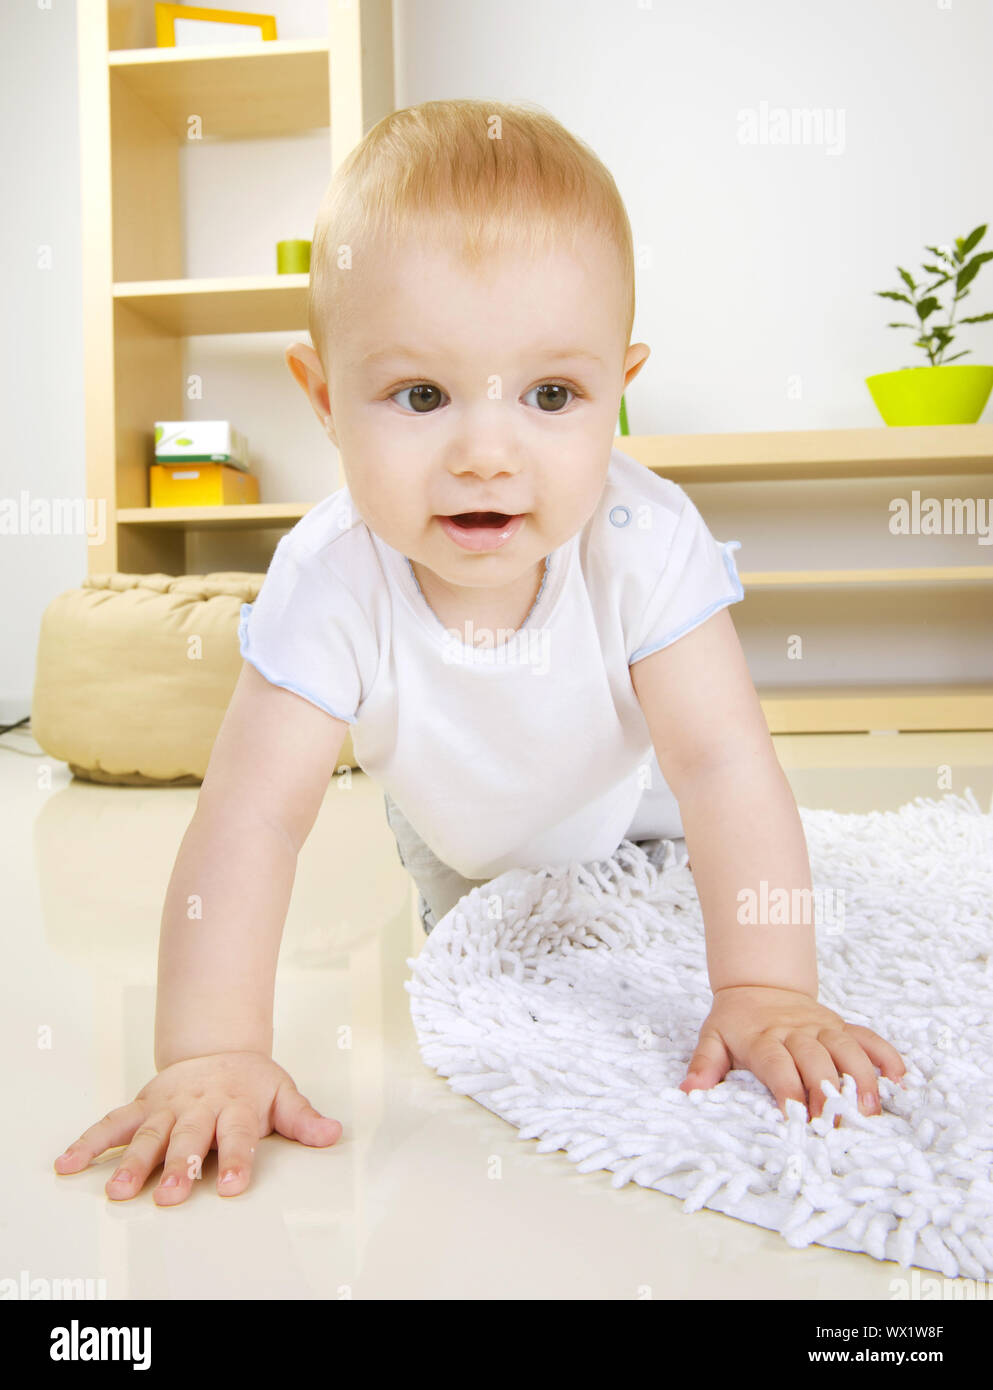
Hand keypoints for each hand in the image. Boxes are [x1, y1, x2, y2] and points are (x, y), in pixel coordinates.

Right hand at [53, 1051, 341, 1204]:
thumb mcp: (282, 1094)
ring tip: (118, 1190)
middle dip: (178, 1167)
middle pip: (187, 1138)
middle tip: (170, 1195)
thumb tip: (332, 1133)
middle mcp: (198, 1106)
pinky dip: (88, 1142)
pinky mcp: (142, 1106)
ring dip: (132, 1162)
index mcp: (235, 1105)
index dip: (236, 1159)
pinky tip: (68, 1163)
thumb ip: (303, 1118)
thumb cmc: (251, 1083)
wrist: (219, 1048)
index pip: (237, 1135)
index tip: (232, 1186)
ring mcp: (167, 1106)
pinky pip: (112, 1124)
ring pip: (148, 1134)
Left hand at [678, 985, 906, 1120]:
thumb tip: (688, 1090)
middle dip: (827, 1093)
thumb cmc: (735, 1021)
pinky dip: (885, 1056)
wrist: (759, 983)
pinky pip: (868, 1037)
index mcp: (763, 1038)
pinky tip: (899, 1078)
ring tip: (870, 1110)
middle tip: (836, 1126)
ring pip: (848, 1050)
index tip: (795, 1116)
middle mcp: (797, 1032)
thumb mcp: (712, 1037)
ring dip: (862, 1079)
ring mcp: (823, 1028)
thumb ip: (704, 1064)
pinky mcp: (841, 1026)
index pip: (777, 1065)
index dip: (787, 1088)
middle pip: (817, 1061)